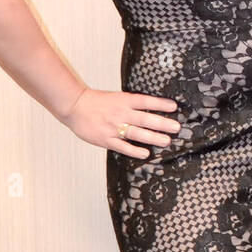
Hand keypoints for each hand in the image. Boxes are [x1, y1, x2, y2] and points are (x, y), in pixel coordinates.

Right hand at [61, 88, 179, 158]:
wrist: (75, 106)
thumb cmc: (96, 102)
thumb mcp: (116, 97)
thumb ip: (131, 104)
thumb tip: (150, 109)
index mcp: (124, 101)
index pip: (145, 101)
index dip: (160, 104)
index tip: (174, 107)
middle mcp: (121, 113)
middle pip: (145, 119)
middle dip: (162, 124)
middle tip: (176, 128)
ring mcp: (114, 127)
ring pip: (137, 133)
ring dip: (153, 137)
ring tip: (166, 141)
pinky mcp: (106, 139)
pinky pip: (123, 146)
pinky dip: (135, 150)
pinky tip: (146, 153)